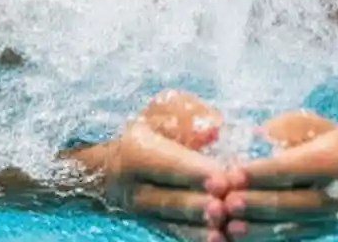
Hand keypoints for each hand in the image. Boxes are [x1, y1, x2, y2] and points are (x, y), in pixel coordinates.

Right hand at [67, 90, 240, 238]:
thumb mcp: (164, 109)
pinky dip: (196, 239)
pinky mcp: (155, 227)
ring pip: (171, 225)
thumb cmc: (153, 127)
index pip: (167, 164)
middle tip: (221, 208)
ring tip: (221, 230)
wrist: (116, 164)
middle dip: (196, 206)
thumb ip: (189, 116)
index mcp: (135, 152)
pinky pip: (175, 236)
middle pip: (167, 200)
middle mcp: (134, 188)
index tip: (221, 178)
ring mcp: (142, 213)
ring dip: (197, 230)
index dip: (195, 172)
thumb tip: (214, 129)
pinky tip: (219, 241)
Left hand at [221, 110, 337, 236]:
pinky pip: (290, 240)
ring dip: (258, 228)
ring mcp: (327, 219)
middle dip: (256, 203)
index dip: (261, 172)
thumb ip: (289, 128)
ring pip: (289, 227)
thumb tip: (259, 134)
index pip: (291, 168)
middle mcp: (332, 193)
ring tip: (229, 226)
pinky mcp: (319, 234)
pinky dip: (265, 241)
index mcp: (332, 159)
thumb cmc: (336, 146)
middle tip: (225, 202)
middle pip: (290, 202)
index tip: (232, 173)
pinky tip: (240, 239)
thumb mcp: (319, 127)